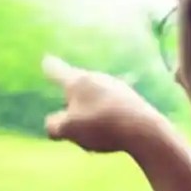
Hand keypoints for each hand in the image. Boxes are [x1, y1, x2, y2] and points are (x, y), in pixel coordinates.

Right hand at [41, 55, 164, 153]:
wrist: (144, 130)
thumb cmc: (100, 126)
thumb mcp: (68, 130)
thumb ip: (54, 125)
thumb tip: (52, 123)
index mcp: (77, 81)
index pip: (57, 71)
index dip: (49, 67)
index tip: (46, 60)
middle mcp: (96, 78)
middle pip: (77, 84)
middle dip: (71, 95)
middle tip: (66, 108)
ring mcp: (115, 86)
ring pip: (94, 94)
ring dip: (89, 106)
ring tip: (88, 128)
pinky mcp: (131, 99)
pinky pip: (110, 104)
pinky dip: (104, 114)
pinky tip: (109, 130)